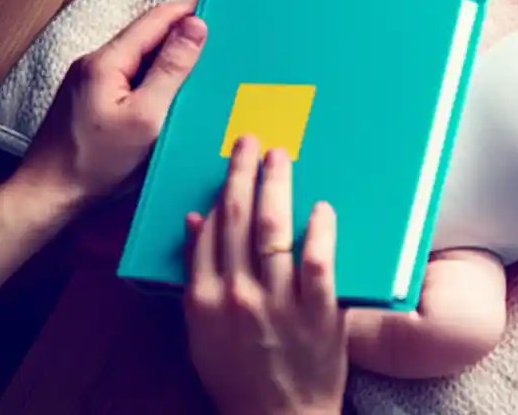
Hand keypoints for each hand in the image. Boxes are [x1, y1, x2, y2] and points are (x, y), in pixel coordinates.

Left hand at [20, 0, 206, 201]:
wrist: (49, 195)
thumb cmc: (96, 163)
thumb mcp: (146, 117)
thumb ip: (171, 69)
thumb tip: (196, 26)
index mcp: (106, 61)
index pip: (155, 20)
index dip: (189, 10)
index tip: (221, 7)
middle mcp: (94, 63)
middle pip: (145, 35)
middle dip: (182, 32)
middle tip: (220, 37)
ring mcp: (88, 81)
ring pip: (137, 56)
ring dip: (169, 55)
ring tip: (203, 63)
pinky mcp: (89, 98)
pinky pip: (128, 75)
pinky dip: (153, 76)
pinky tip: (171, 91)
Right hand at [185, 136, 347, 414]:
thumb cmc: (239, 375)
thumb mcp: (201, 330)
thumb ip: (198, 275)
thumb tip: (195, 222)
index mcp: (203, 299)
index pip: (208, 230)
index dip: (221, 190)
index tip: (229, 162)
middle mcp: (236, 296)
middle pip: (238, 220)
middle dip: (243, 173)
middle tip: (253, 141)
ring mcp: (277, 304)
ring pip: (274, 231)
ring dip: (277, 187)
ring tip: (282, 158)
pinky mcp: (318, 314)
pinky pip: (318, 262)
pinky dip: (319, 230)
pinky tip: (322, 207)